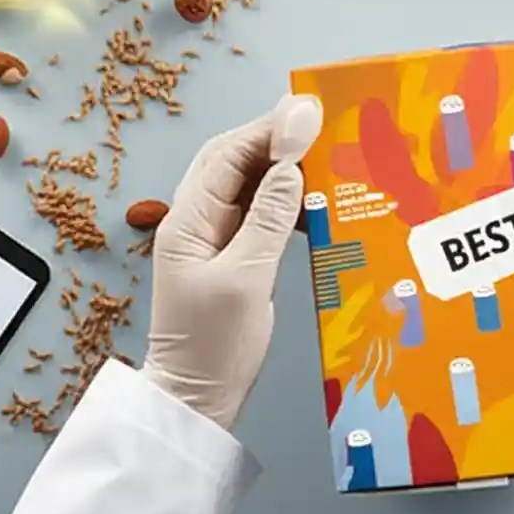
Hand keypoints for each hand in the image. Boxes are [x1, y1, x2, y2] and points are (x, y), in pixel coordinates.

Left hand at [142, 95, 322, 429]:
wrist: (197, 399)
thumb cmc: (213, 347)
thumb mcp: (246, 279)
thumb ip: (268, 219)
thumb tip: (291, 166)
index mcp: (188, 222)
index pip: (227, 157)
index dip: (268, 130)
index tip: (310, 113)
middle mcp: (196, 223)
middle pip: (235, 163)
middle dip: (275, 139)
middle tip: (321, 126)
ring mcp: (213, 241)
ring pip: (248, 186)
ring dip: (283, 169)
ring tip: (325, 159)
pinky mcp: (232, 259)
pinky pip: (259, 215)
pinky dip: (285, 202)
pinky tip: (313, 203)